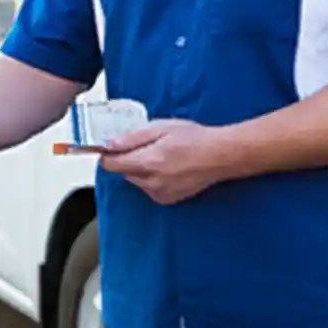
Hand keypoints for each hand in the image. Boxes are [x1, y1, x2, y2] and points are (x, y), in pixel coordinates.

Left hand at [98, 119, 234, 205]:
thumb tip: (110, 144)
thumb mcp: (160, 128)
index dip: (108, 155)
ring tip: (160, 156)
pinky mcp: (168, 199)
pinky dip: (152, 179)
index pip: (111, 165)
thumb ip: (132, 138)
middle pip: (123, 173)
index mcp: (147, 163)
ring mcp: (160, 194)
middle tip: (145, 146)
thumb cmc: (193, 138)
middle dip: (127, 160)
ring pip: (137, 181)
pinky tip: (168, 168)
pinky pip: (149, 189)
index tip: (110, 148)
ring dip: (140, 170)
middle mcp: (151, 183)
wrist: (219, 155)